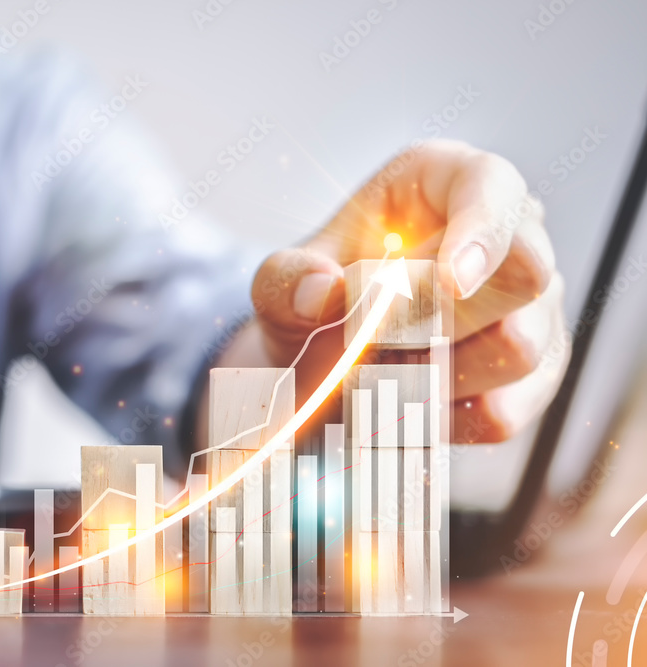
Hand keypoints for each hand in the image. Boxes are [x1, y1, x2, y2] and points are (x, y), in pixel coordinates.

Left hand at [251, 139, 568, 443]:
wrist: (328, 357)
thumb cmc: (320, 295)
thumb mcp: (283, 280)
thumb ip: (288, 279)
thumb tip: (321, 292)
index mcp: (450, 182)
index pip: (494, 189)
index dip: (479, 234)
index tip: (447, 281)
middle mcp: (511, 237)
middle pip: (522, 276)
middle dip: (437, 320)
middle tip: (371, 340)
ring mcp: (535, 307)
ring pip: (517, 348)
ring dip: (432, 373)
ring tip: (374, 371)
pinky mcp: (535, 374)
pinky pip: (503, 411)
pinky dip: (442, 420)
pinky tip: (402, 404)